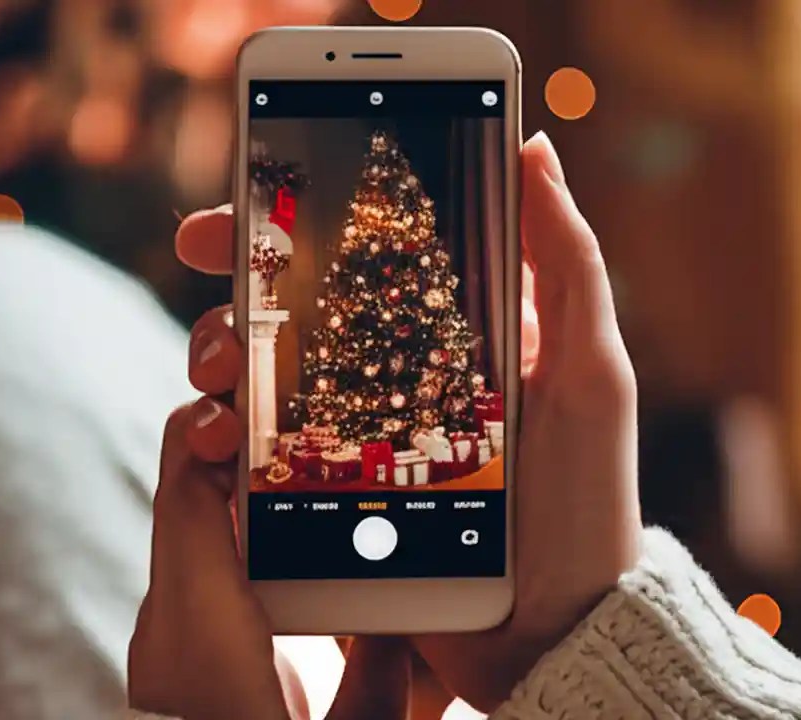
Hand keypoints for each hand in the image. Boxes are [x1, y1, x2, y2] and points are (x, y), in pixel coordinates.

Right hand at [172, 132, 640, 711]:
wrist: (550, 634)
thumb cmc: (586, 505)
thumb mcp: (591, 376)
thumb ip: (567, 263)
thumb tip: (534, 147)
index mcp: (455, 332)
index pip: (367, 256)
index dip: (301, 220)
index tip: (242, 204)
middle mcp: (398, 374)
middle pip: (297, 309)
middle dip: (240, 285)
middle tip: (209, 278)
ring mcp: (361, 435)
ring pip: (266, 375)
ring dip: (221, 355)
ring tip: (217, 373)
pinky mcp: (335, 494)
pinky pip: (262, 451)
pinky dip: (225, 434)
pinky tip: (215, 435)